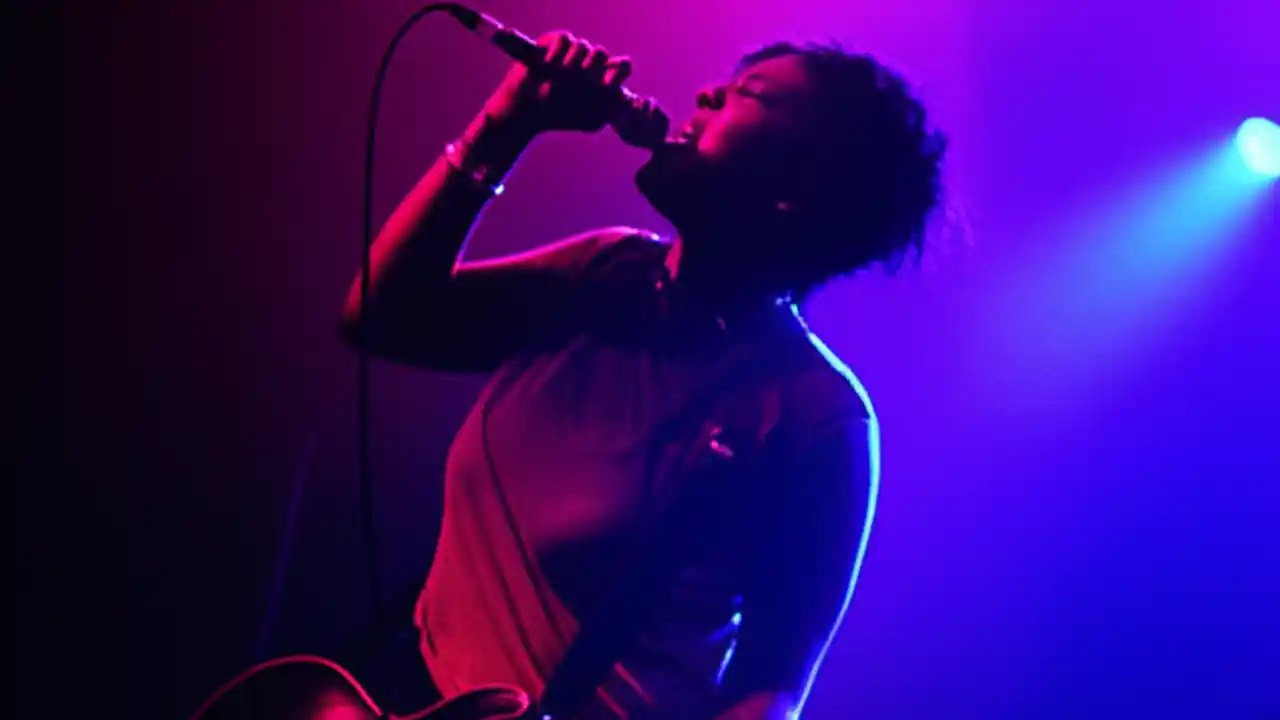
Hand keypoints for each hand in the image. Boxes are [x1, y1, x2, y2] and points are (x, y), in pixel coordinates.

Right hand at [483, 31, 632, 135]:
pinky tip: (550, 66)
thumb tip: (628, 101)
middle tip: (583, 78)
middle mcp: (588, 64)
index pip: (621, 66)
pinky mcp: (553, 44)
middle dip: (593, 65)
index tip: (608, 82)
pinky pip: (564, 39)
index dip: (619, 71)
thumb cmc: (561, 117)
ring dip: (573, 62)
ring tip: (561, 76)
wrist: (529, 112)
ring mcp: (571, 53)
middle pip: (601, 53)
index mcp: (602, 78)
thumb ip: (613, 112)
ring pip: (583, 46)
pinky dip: (558, 52)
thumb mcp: (592, 121)